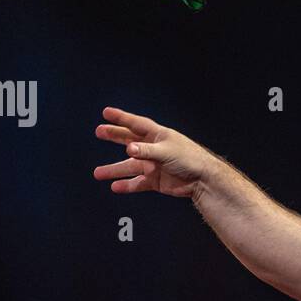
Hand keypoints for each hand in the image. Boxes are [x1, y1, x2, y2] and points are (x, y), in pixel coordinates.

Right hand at [93, 106, 211, 197]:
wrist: (203, 180)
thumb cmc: (189, 159)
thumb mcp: (166, 152)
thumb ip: (147, 151)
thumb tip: (129, 149)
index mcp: (158, 136)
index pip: (136, 124)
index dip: (121, 118)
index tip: (106, 113)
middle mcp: (153, 149)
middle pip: (129, 140)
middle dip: (114, 136)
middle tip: (99, 131)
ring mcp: (153, 165)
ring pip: (130, 166)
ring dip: (114, 169)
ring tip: (97, 173)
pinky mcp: (155, 180)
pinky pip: (137, 182)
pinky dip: (127, 185)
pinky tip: (115, 187)